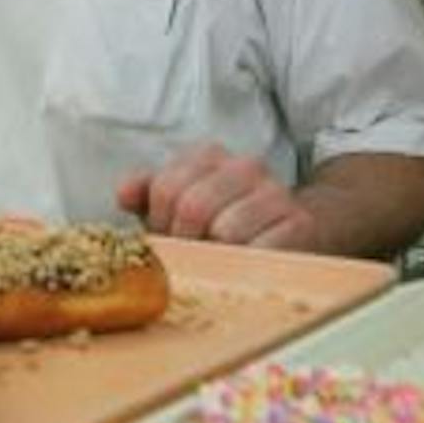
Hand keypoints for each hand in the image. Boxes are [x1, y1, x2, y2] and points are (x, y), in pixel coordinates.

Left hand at [117, 141, 319, 250]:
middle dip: (185, 241)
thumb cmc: (224, 221)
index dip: (160, 222)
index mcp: (209, 155)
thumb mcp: (180, 205)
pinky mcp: (300, 224)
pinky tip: (246, 266)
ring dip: (216, 257)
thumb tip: (123, 194)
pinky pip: (259, 250)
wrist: (295, 232)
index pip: (166, 188)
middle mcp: (245, 166)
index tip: (171, 237)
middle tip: (193, 255)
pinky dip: (245, 266)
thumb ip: (147, 194)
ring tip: (220, 260)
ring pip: (226, 230)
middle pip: (193, 206)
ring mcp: (275, 193)